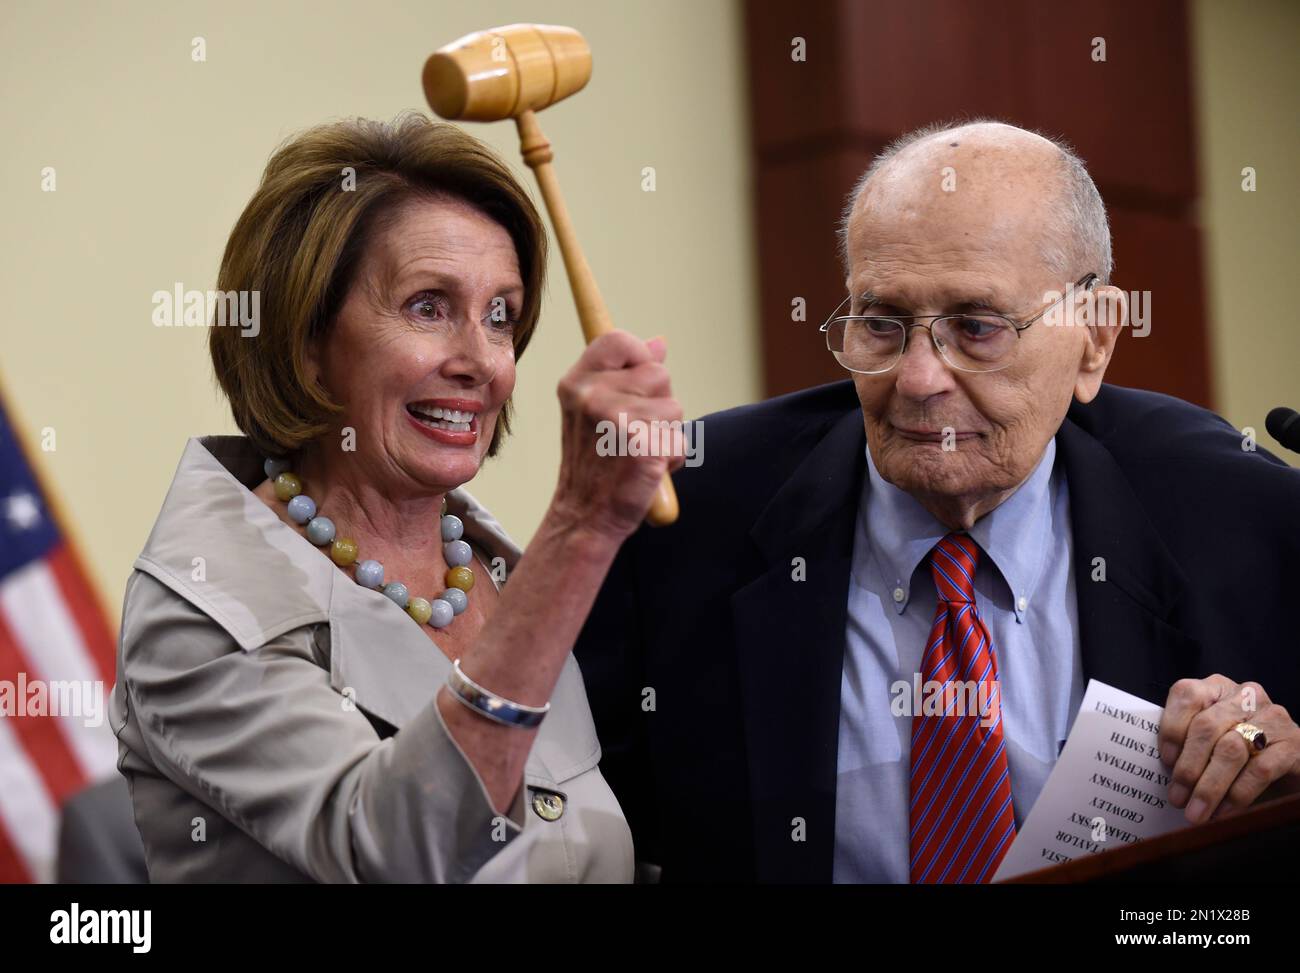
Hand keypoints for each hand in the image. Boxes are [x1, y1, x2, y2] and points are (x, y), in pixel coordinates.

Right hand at [550, 331, 684, 541]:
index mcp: (577, 384)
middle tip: (634, 433)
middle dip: (659, 403)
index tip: (639, 383)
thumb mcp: (594, 412)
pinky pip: (680, 439)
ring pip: (674, 408)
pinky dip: (672, 458)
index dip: (640, 355)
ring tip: (639, 453)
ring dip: (667, 433)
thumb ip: (624, 375)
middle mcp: (593, 397)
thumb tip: (659, 343)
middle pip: (658, 374)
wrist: (584, 517)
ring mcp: (617, 420)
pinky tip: (647, 471)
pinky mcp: (643, 446)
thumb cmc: (593, 466)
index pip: (618, 340)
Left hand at [1158, 674, 1299, 823]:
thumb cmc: (1239, 754)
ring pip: (1231, 750)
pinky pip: (1260, 770)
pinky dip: (1237, 794)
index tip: (1164, 761)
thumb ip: (1187, 743)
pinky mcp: (1294, 744)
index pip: (1187, 695)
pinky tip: (1223, 812)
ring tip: (1196, 812)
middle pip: (1206, 727)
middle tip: (1177, 797)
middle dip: (1187, 767)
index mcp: (1216, 687)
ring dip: (1209, 786)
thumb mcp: (1210, 740)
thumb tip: (1159, 770)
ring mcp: (1273, 717)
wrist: (1288, 767)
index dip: (1171, 728)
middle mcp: (1245, 696)